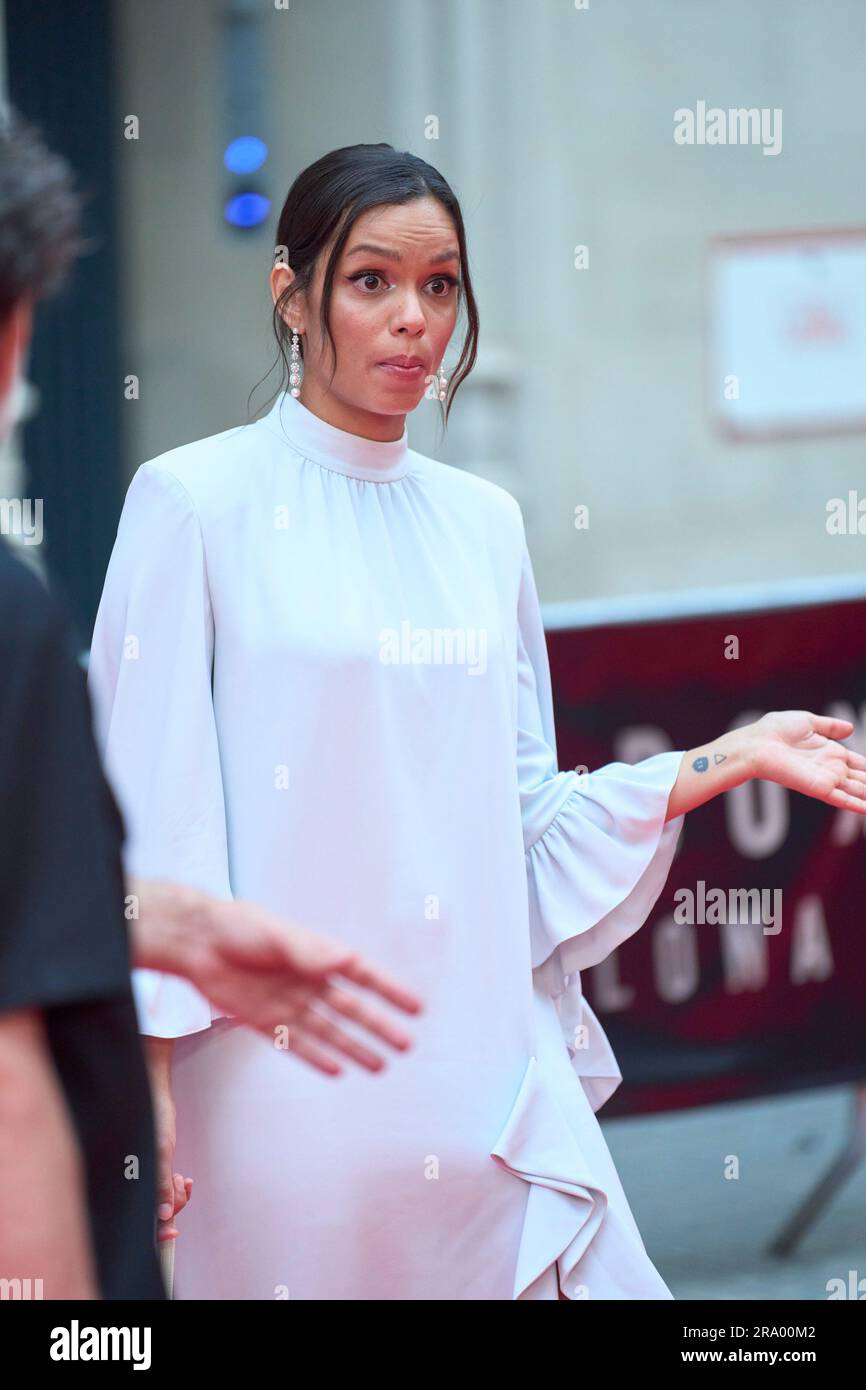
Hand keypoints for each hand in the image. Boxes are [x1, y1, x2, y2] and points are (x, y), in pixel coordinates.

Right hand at [146, 1065, 192, 1243]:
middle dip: (172, 1203)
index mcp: (129, 1181)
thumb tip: (163, 1215)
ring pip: (163, 1204)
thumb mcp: (161, 1151)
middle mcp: (133, 1183)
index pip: (142, 1220)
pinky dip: (177, 1188)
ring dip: (176, 1193)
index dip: (156, 1231)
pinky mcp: (150, 1173)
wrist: (151, 1095)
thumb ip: (161, 1185)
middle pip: (156, 1214)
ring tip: (180, 1177)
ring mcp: (142, 1179)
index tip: (174, 1231)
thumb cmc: (152, 1118)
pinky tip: (184, 1179)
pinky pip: (166, 1192)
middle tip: (179, 1181)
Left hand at [178, 895, 424, 1076]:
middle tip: (406, 1045)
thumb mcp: (277, 936)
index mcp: (317, 955)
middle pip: (351, 1010)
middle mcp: (308, 981)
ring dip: (354, 1048)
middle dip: (379, 1027)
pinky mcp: (263, 1021)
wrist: (196, 942)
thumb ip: (309, 952)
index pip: (363, 976)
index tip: (417, 1007)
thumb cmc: (240, 928)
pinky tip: (337, 1070)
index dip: (390, 991)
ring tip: (380, 1066)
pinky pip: (296, 1044)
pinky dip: (316, 1057)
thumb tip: (345, 961)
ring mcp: (287, 1003)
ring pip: (329, 1032)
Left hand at [748, 711, 865, 812]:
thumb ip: (830, 727)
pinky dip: (858, 806)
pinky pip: (843, 800)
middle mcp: (831, 768)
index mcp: (830, 752)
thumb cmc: (774, 730)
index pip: (859, 764)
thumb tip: (851, 728)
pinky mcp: (819, 789)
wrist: (757, 743)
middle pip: (862, 780)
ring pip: (858, 791)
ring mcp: (826, 779)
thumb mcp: (807, 721)